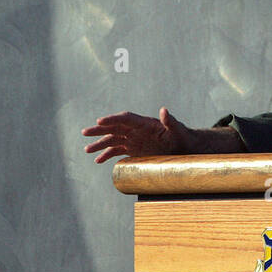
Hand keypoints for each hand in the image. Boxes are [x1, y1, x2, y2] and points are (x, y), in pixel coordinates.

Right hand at [81, 107, 195, 163]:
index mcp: (145, 123)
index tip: (99, 121)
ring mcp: (134, 139)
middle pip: (115, 128)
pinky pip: (117, 151)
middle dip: (100, 130)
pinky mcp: (134, 150)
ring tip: (87, 150)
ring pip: (113, 140)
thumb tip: (164, 110)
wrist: (185, 149)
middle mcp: (136, 130)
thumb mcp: (178, 131)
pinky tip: (98, 160)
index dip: (112, 119)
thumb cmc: (182, 138)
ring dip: (100, 144)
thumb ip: (170, 121)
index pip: (125, 118)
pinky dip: (107, 155)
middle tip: (85, 133)